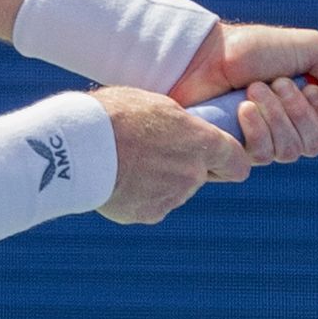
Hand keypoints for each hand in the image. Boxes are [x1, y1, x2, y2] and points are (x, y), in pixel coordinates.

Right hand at [92, 86, 248, 224]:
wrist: (78, 147)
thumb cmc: (115, 114)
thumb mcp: (156, 104)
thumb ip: (181, 124)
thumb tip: (186, 129)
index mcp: (201, 144)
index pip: (239, 164)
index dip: (230, 161)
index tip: (220, 157)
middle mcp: (192, 175)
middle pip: (200, 176)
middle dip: (185, 166)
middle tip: (155, 151)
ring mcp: (171, 198)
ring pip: (174, 190)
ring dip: (160, 180)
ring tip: (128, 160)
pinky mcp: (148, 214)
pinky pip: (151, 204)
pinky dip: (139, 195)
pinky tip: (117, 177)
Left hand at [167, 23, 317, 163]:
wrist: (205, 55)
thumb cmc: (252, 49)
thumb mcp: (308, 47)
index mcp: (306, 108)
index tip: (307, 85)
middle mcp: (288, 129)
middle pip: (316, 143)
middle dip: (297, 108)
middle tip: (275, 81)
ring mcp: (264, 143)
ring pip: (291, 151)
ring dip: (274, 113)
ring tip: (253, 88)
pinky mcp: (239, 154)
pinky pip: (264, 155)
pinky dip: (256, 127)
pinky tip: (241, 108)